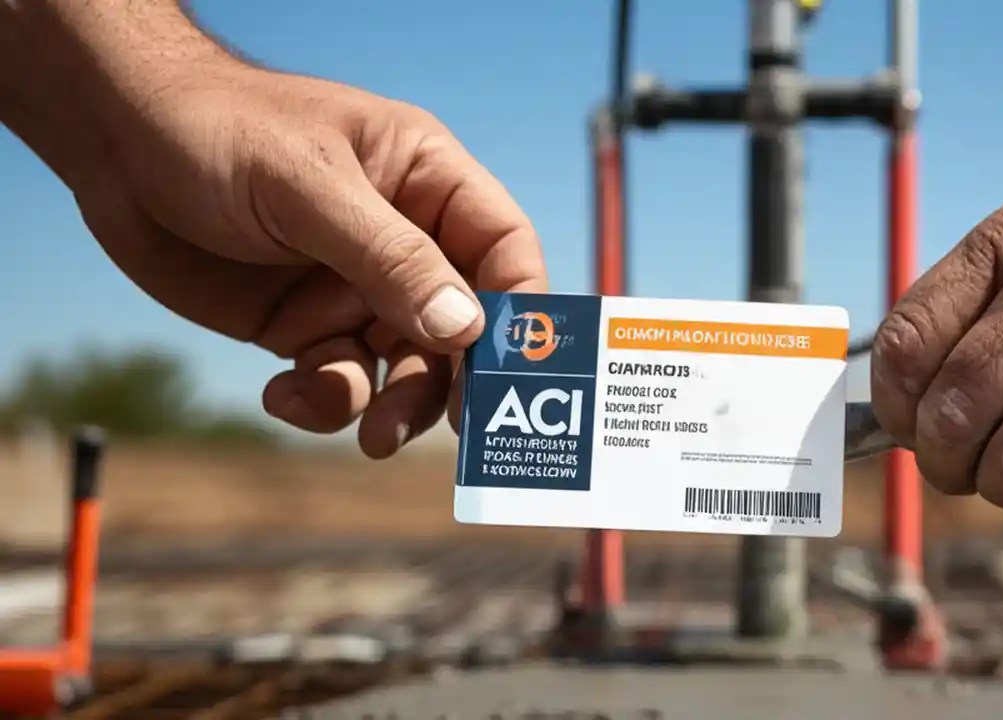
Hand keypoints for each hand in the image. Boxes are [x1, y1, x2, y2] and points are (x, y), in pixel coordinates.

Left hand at [72, 63, 546, 457]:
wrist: (113, 147)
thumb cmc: (217, 131)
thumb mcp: (307, 185)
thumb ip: (390, 257)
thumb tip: (467, 329)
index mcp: (427, 182)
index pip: (503, 250)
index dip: (519, 312)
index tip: (513, 371)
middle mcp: (404, 241)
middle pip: (463, 327)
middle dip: (454, 380)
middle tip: (449, 429)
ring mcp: (356, 289)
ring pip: (405, 368)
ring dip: (392, 406)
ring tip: (368, 435)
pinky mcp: (306, 328)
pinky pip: (339, 383)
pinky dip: (322, 403)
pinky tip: (280, 395)